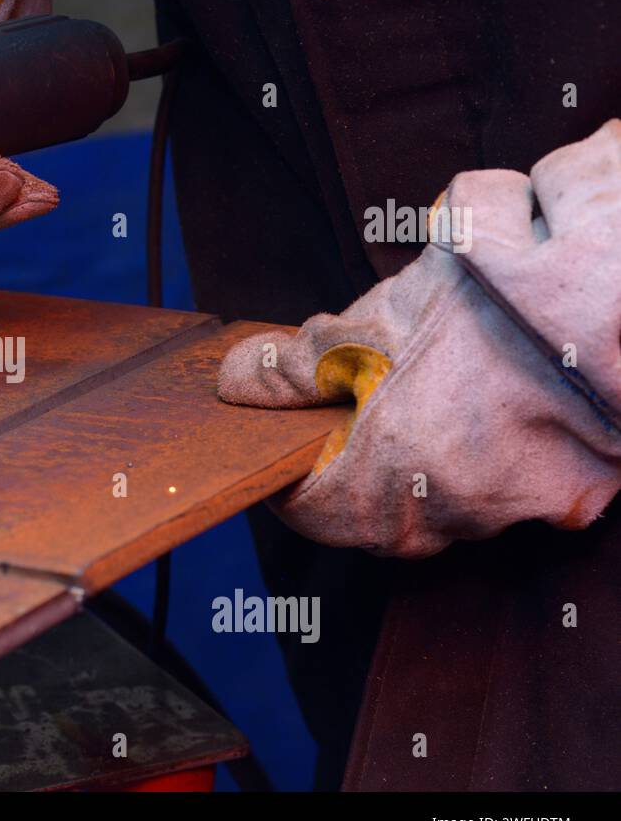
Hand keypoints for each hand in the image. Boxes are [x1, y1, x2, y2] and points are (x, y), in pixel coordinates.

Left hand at [217, 120, 620, 557]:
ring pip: (440, 500)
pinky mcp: (571, 499)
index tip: (292, 434)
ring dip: (424, 455)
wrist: (611, 300)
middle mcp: (445, 519)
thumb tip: (236, 384)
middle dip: (357, 455)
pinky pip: (505, 488)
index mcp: (383, 486)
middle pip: (373, 508)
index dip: (292, 468)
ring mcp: (511, 516)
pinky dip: (488, 453)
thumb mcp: (368, 327)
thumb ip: (292, 366)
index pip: (306, 509)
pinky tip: (490, 400)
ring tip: (435, 386)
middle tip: (364, 393)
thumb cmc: (485, 311)